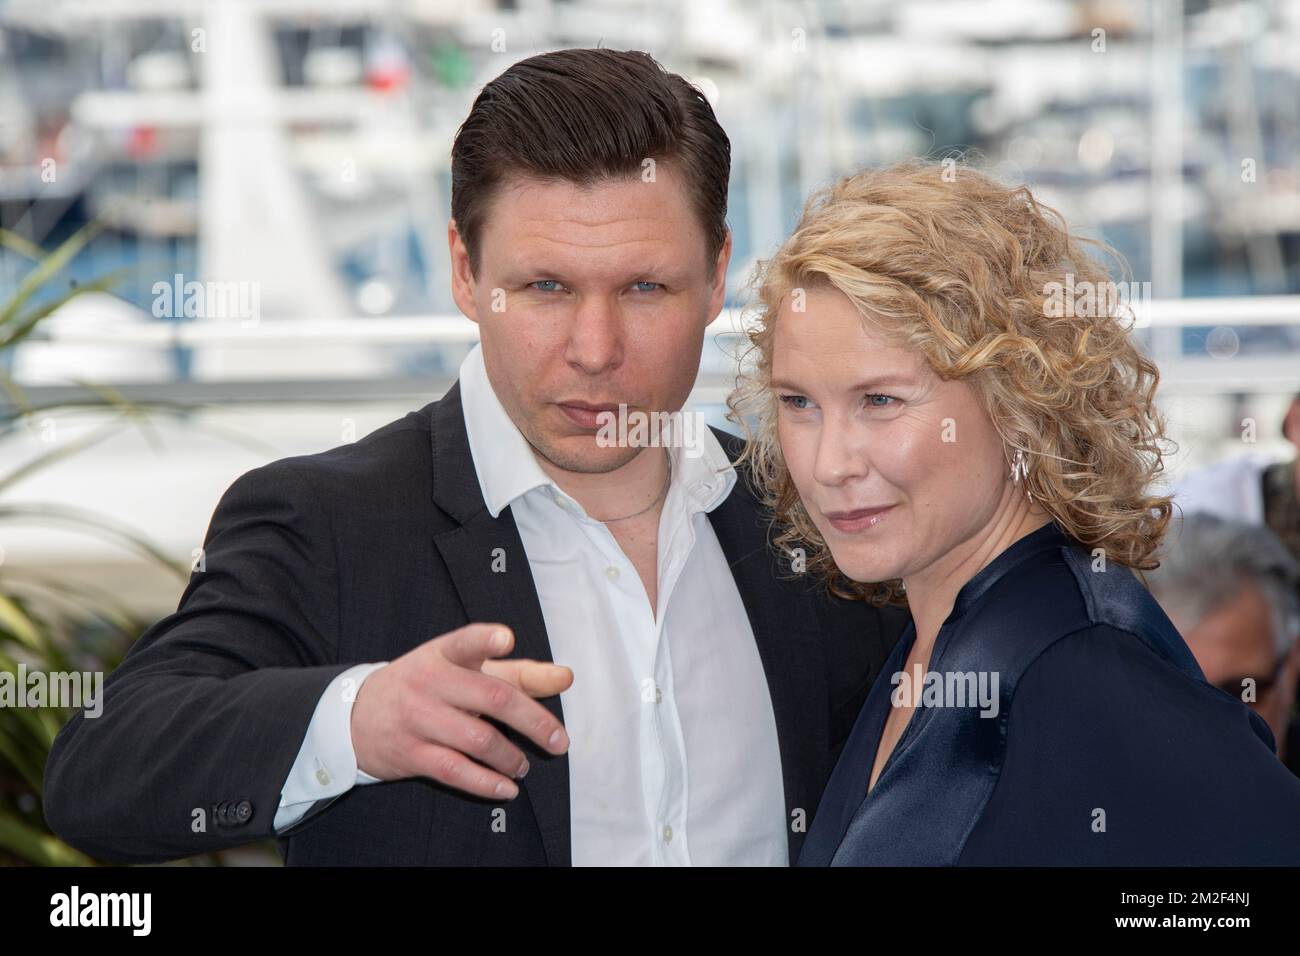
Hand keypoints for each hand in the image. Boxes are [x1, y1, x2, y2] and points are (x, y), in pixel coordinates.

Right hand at [350, 624, 571, 798]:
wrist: (355, 715)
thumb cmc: (427, 687)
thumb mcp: (464, 670)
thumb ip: (517, 673)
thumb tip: (565, 678)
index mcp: (444, 653)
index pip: (466, 642)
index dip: (486, 639)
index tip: (506, 638)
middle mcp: (429, 681)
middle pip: (492, 698)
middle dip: (534, 722)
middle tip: (559, 741)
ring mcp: (417, 718)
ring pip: (477, 739)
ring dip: (510, 758)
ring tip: (524, 765)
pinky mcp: (409, 753)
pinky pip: (454, 770)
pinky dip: (486, 783)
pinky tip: (507, 788)